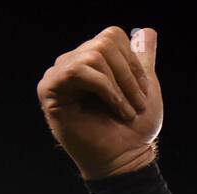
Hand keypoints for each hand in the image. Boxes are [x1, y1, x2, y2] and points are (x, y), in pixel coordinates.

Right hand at [37, 26, 161, 179]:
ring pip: (93, 55)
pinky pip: (79, 71)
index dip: (133, 63)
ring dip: (119, 87)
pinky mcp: (49, 89)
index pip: (112, 36)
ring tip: (126, 110)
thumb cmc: (134, 130)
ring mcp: (59, 75)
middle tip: (137, 104)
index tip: (143, 93)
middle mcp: (73, 63)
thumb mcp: (146, 89)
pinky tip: (115, 109)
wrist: (126, 159)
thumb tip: (147, 31)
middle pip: (104, 42)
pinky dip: (106, 91)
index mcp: (93, 61)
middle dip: (129, 76)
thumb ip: (143, 59)